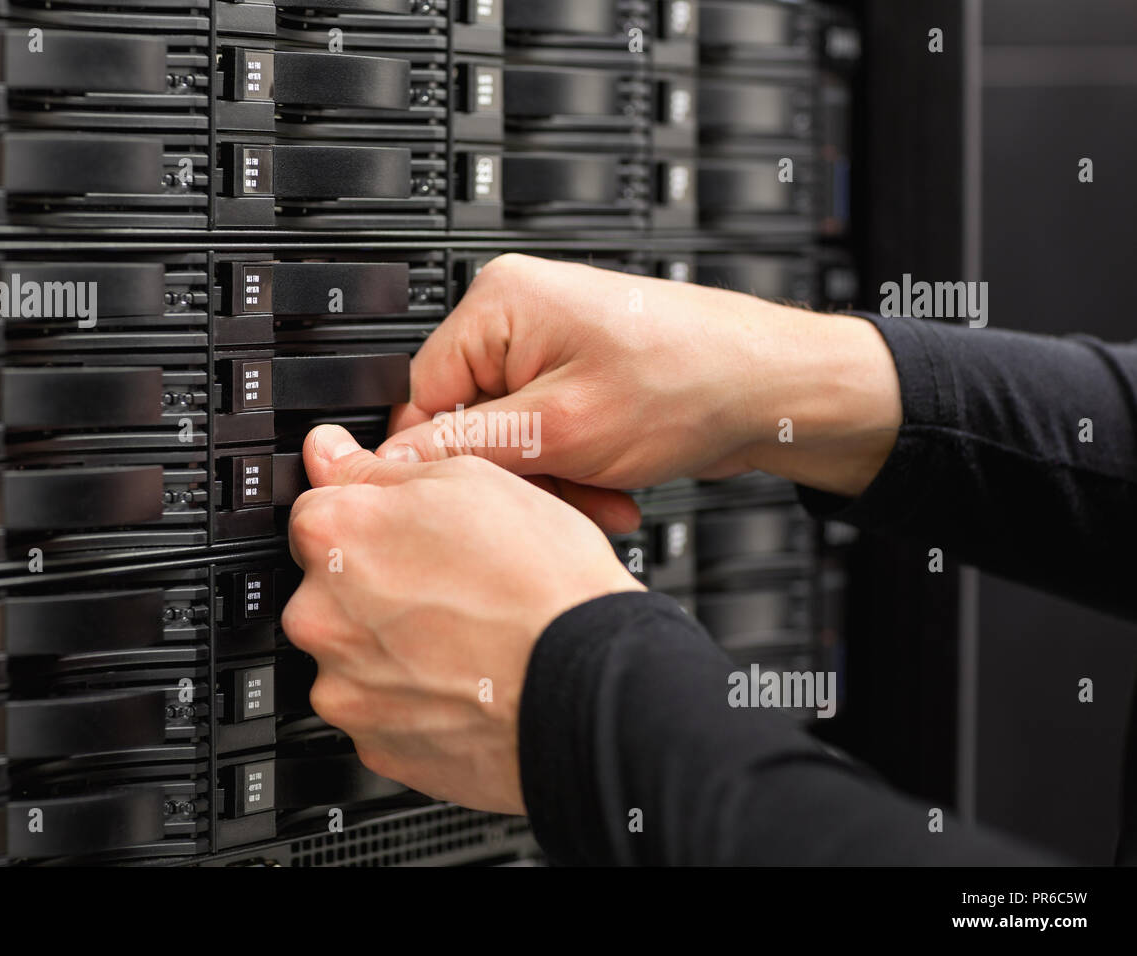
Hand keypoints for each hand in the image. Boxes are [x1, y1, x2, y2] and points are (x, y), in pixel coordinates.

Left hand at [282, 423, 644, 813]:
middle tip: (448, 584)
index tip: (401, 529)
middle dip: (376, 585)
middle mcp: (319, 614)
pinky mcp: (374, 744)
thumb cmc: (542, 583)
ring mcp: (343, 687)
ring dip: (392, 645)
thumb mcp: (470, 479)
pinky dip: (412, 698)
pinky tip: (462, 677)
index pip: (318, 510)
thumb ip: (382, 468)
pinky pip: (380, 710)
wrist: (587, 684)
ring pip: (354, 653)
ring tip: (464, 636)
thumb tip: (329, 453)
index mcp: (334, 536)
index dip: (371, 516)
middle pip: (329, 587)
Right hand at [377, 254, 902, 499]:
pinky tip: (611, 489)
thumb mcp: (562, 428)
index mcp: (500, 303)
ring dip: (553, 479)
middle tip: (561, 494)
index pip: (421, 393)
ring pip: (513, 438)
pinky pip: (548, 436)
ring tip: (600, 496)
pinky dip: (576, 470)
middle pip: (470, 420)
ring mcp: (552, 345)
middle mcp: (520, 316)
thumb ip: (468, 445)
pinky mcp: (579, 376)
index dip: (447, 456)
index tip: (471, 496)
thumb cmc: (690, 382)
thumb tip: (396, 460)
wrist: (774, 392)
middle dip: (518, 472)